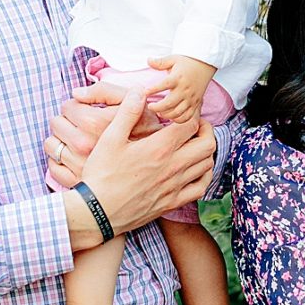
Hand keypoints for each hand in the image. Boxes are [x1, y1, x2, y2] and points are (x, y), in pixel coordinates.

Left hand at [45, 83, 158, 188]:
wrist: (158, 174)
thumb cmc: (148, 137)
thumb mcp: (132, 106)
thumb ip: (107, 92)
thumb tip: (77, 93)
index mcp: (94, 123)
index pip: (68, 106)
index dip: (76, 105)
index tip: (85, 110)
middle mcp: (83, 144)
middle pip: (56, 124)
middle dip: (66, 121)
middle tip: (80, 126)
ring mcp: (78, 165)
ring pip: (52, 145)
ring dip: (60, 141)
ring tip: (76, 142)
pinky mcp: (76, 181)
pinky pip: (54, 168)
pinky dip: (59, 162)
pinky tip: (73, 159)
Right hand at [64, 90, 215, 247]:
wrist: (97, 213)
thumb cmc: (101, 175)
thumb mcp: (109, 139)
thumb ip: (127, 112)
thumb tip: (140, 91)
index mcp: (159, 148)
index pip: (190, 124)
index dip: (192, 113)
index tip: (185, 110)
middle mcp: (172, 167)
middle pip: (207, 144)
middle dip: (205, 130)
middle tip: (194, 125)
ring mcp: (175, 186)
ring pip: (207, 165)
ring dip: (205, 151)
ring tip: (193, 144)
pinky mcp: (172, 202)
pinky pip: (200, 188)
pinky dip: (204, 175)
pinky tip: (195, 170)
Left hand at [146, 54, 216, 125]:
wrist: (205, 65)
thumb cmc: (187, 62)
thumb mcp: (173, 59)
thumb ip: (160, 62)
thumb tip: (148, 60)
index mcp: (178, 78)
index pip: (163, 85)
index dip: (153, 89)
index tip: (145, 92)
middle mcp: (185, 89)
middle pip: (169, 103)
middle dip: (157, 107)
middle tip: (150, 106)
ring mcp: (191, 98)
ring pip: (177, 112)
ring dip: (166, 115)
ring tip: (159, 112)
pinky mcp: (196, 103)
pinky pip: (188, 116)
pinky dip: (178, 120)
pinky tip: (171, 116)